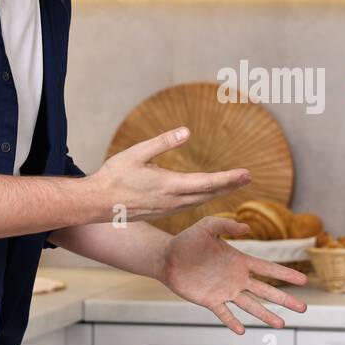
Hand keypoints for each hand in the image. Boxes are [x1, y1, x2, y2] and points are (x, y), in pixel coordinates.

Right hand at [91, 126, 250, 221]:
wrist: (96, 203)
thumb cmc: (114, 175)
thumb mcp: (137, 153)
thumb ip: (163, 142)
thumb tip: (187, 131)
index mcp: (169, 186)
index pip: (207, 183)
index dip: (229, 179)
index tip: (246, 174)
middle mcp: (172, 201)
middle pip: (208, 194)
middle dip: (230, 185)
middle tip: (248, 178)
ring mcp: (167, 209)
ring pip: (200, 201)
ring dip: (218, 193)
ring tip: (233, 184)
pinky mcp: (161, 212)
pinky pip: (189, 205)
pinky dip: (203, 198)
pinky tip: (206, 194)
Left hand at [160, 217, 307, 333]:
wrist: (168, 258)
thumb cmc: (188, 240)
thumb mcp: (208, 226)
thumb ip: (227, 224)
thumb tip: (247, 228)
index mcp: (240, 261)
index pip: (268, 269)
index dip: (286, 275)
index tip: (304, 281)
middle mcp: (237, 278)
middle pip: (266, 291)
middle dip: (284, 299)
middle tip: (303, 308)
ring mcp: (225, 291)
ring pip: (250, 305)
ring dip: (266, 315)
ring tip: (281, 324)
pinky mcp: (211, 301)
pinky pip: (225, 314)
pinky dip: (233, 322)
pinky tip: (243, 330)